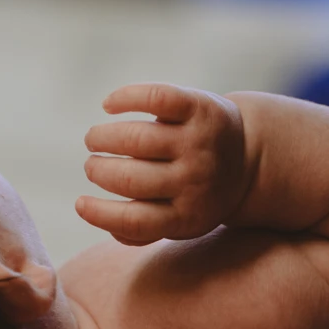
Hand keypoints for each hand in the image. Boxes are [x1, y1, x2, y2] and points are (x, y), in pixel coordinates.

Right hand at [78, 83, 249, 245]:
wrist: (248, 158)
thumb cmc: (197, 193)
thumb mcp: (180, 221)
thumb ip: (144, 231)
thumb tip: (105, 224)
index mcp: (188, 216)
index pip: (135, 221)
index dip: (100, 214)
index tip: (80, 203)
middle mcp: (195, 179)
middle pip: (130, 178)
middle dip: (99, 171)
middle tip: (92, 166)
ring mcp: (198, 142)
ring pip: (136, 139)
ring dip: (103, 138)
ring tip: (95, 140)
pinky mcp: (200, 107)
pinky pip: (156, 98)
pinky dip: (125, 98)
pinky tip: (109, 105)